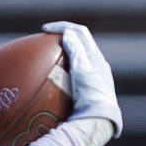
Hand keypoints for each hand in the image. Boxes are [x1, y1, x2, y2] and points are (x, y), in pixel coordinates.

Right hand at [42, 21, 122, 136]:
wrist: (100, 119)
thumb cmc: (91, 95)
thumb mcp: (82, 71)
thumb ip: (76, 51)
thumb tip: (67, 33)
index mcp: (96, 57)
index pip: (80, 32)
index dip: (63, 26)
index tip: (45, 29)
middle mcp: (96, 65)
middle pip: (78, 42)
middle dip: (62, 36)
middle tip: (45, 39)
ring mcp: (92, 77)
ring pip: (76, 57)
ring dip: (61, 52)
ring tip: (45, 56)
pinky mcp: (86, 88)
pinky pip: (72, 72)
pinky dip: (61, 68)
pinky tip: (49, 78)